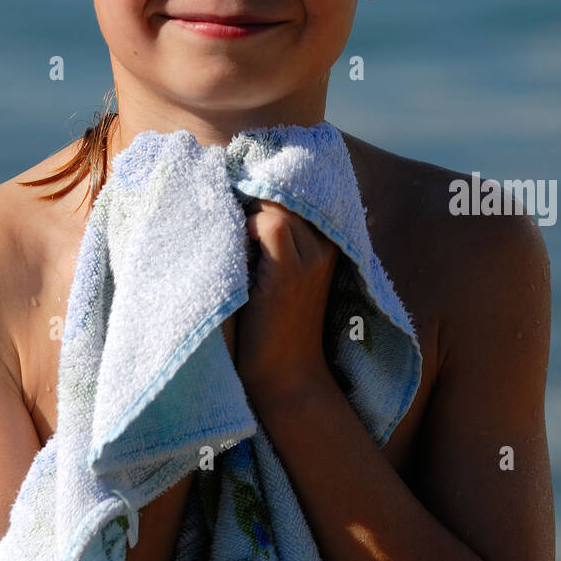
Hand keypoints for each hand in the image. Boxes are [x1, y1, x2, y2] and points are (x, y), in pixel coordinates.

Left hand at [235, 200, 338, 399]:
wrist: (285, 373)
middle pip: (286, 192)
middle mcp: (326, 244)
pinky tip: (239, 251)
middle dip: (254, 196)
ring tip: (236, 241)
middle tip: (231, 213)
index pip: (300, 189)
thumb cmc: (275, 321)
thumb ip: (278, 234)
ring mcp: (311, 258)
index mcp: (328, 240)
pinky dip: (249, 228)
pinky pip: (270, 224)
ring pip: (277, 204)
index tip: (241, 190)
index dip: (268, 186)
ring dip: (249, 213)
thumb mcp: (283, 269)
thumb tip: (243, 194)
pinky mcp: (289, 273)